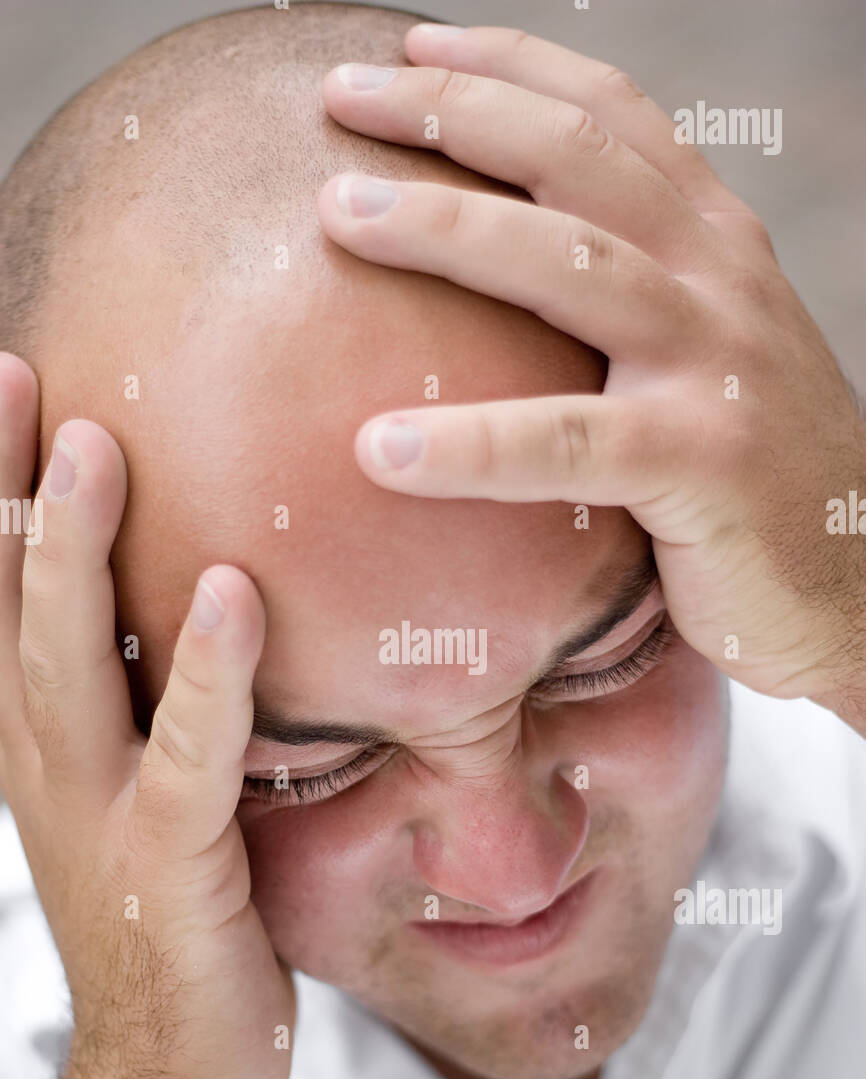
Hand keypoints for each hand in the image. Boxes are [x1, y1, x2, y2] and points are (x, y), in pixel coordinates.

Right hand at [0, 354, 292, 1078]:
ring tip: (95, 445)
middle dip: (8, 490)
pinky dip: (209, 674)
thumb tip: (220, 603)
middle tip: (16, 374)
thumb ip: (162, 710)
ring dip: (75, 554)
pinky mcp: (172, 864)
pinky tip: (233, 595)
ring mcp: (99, 816)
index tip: (5, 385)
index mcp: (43, 747)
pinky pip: (190, 753)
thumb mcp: (151, 800)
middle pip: (8, 610)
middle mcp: (48, 768)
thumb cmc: (178, 926)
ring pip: (71, 664)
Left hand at [317, 24, 865, 732]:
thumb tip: (499, 286)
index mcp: (713, 243)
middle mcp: (719, 276)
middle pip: (575, 156)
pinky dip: (472, 443)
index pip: (608, 116)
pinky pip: (569, 441)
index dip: (508, 66)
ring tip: (336, 213)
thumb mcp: (699, 360)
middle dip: (450, 110)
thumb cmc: (748, 478)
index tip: (409, 46)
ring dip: (444, 226)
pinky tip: (381, 451)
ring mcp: (717, 361)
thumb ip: (627, 304)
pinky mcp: (704, 462)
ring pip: (567, 262)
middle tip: (340, 96)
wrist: (854, 582)